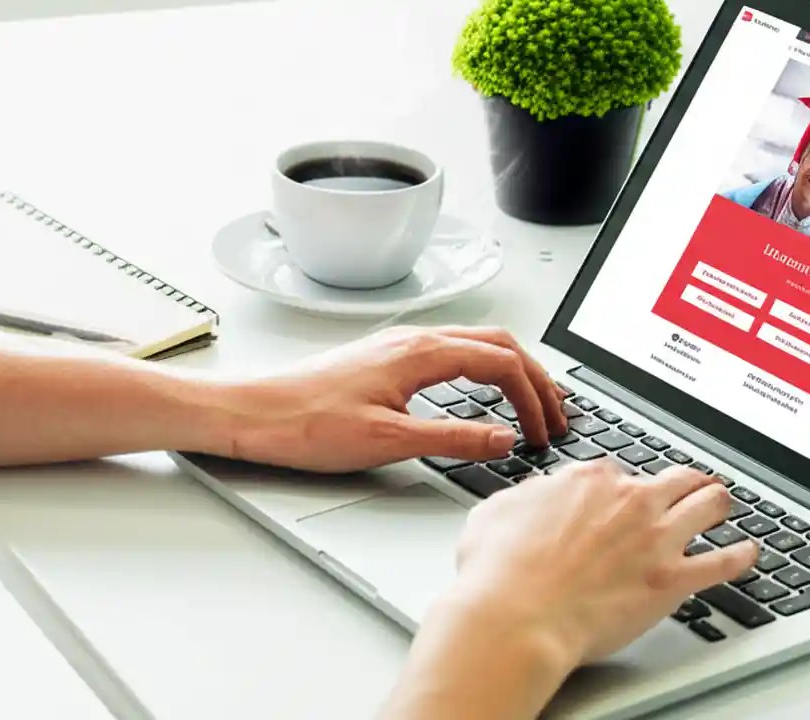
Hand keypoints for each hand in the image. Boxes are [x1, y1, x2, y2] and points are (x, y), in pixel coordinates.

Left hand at [223, 325, 568, 472]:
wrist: (252, 415)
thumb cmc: (306, 425)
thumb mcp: (389, 441)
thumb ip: (454, 439)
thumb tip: (504, 439)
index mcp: (421, 353)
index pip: (501, 362)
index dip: (533, 397)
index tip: (545, 430)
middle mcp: (415, 340)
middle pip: (498, 345)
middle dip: (536, 378)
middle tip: (557, 414)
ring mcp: (401, 348)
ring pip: (478, 346)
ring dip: (513, 372)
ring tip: (534, 403)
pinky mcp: (389, 362)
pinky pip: (455, 355)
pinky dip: (485, 373)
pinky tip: (484, 396)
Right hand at [453, 460, 757, 662]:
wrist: (517, 616)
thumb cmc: (499, 572)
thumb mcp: (495, 512)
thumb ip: (524, 497)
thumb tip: (533, 495)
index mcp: (589, 482)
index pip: (620, 473)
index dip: (622, 487)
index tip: (622, 497)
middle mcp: (630, 501)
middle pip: (674, 478)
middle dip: (683, 481)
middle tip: (689, 487)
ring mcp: (656, 538)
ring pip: (707, 506)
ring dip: (718, 503)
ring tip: (722, 505)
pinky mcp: (672, 580)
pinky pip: (722, 562)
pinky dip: (740, 556)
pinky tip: (747, 552)